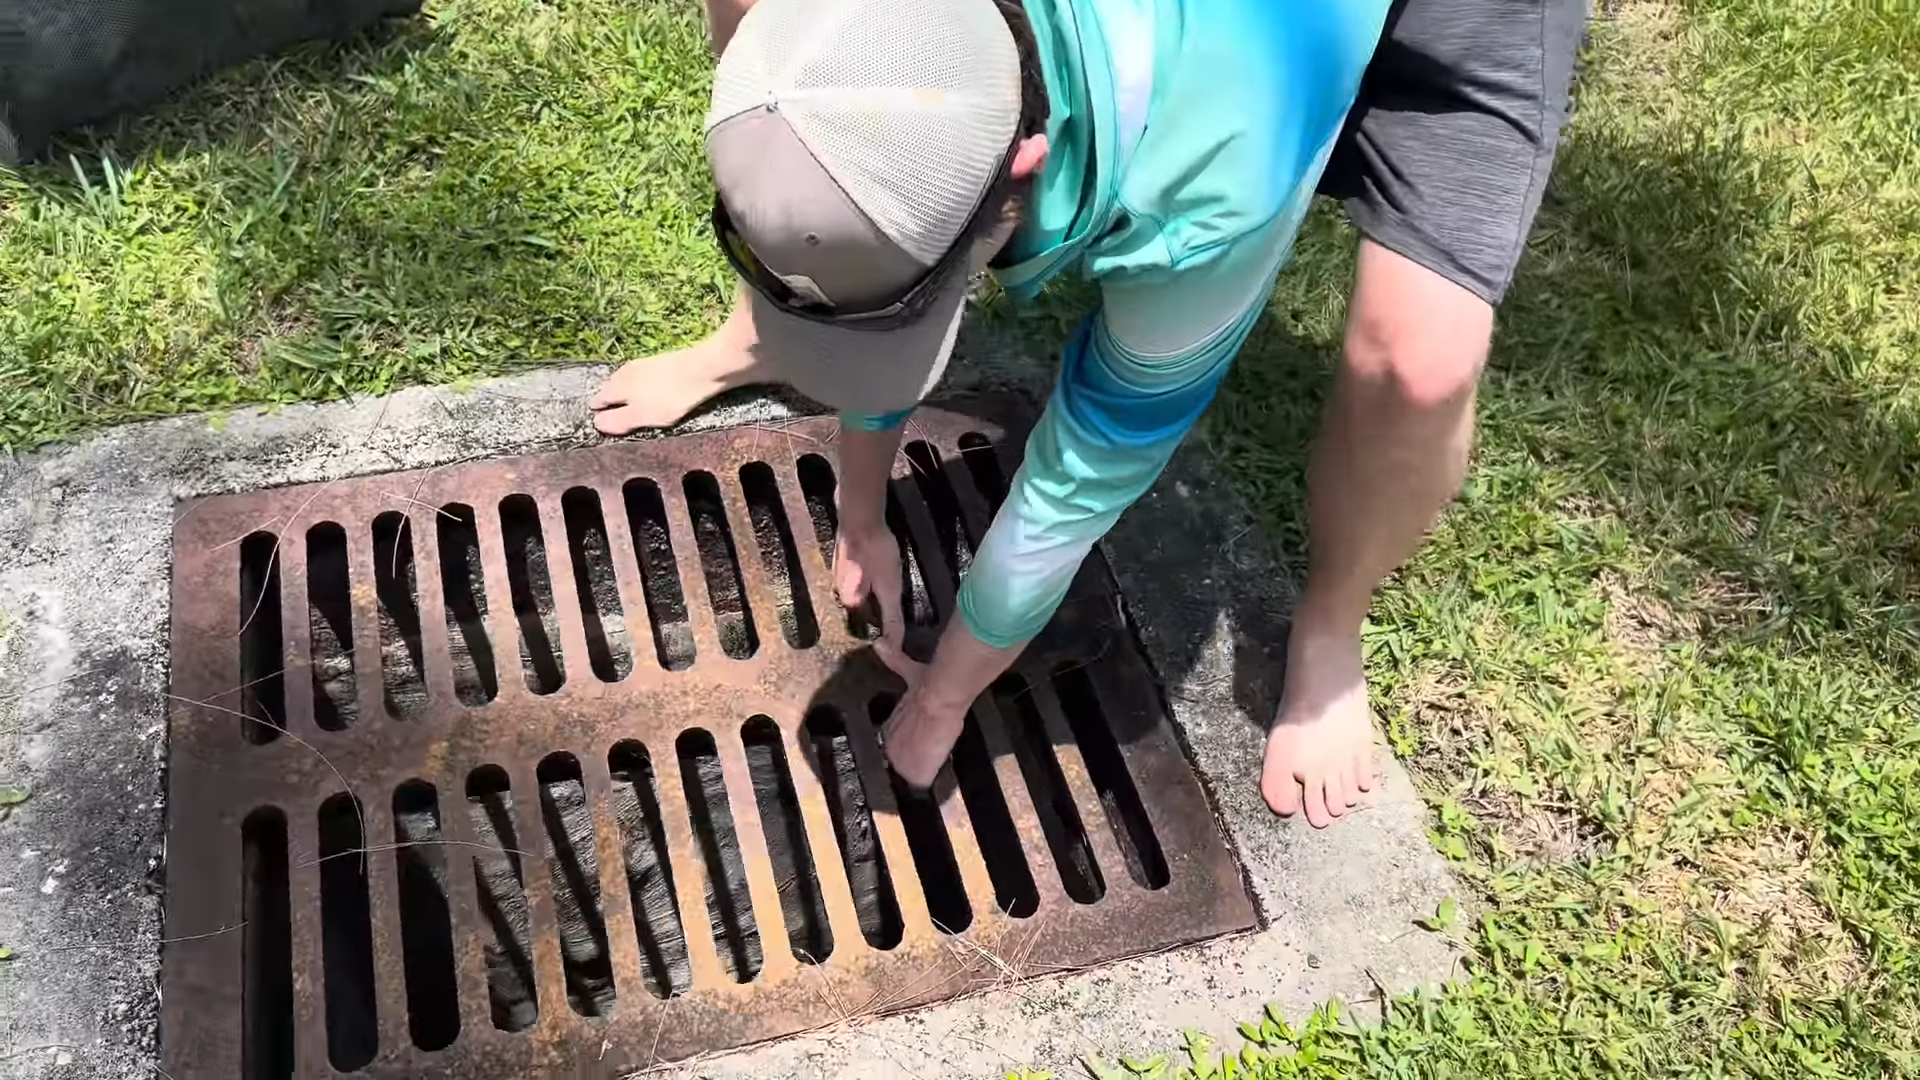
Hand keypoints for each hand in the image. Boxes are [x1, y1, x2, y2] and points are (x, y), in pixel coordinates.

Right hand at [832, 525, 914, 671]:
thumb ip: (892, 618)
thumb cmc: (876, 553)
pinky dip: (868, 573)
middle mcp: (837, 591)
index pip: (869, 621)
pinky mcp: (842, 556)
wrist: (860, 515)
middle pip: (863, 604)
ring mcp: (837, 572)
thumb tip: (893, 646)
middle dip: (877, 602)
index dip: (885, 618)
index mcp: (848, 602)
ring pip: (859, 588)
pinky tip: (878, 564)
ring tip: (889, 578)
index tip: (898, 609)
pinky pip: (857, 573)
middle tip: (896, 591)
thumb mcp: (889, 589)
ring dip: (872, 587)